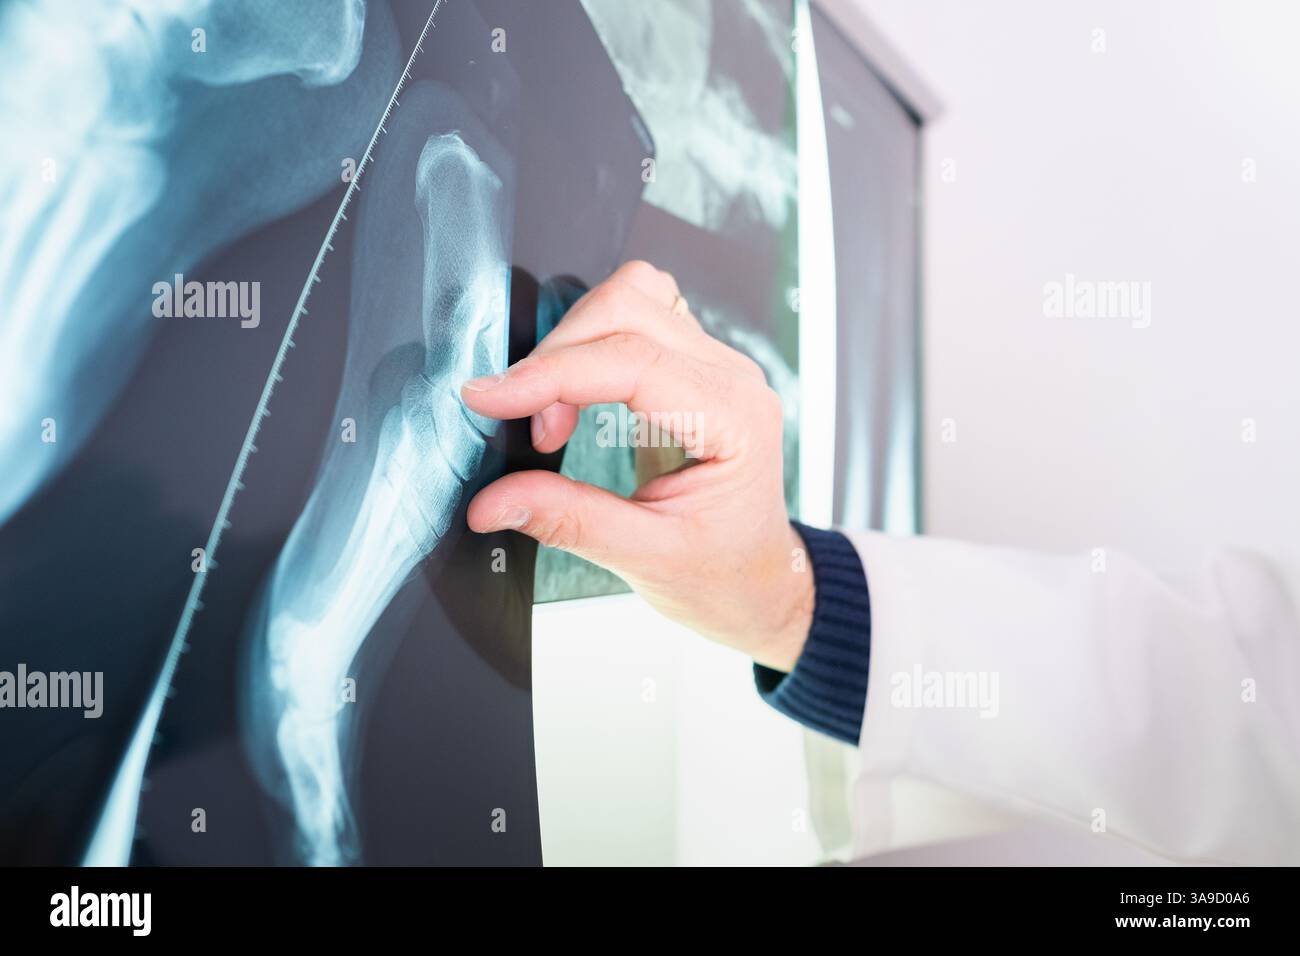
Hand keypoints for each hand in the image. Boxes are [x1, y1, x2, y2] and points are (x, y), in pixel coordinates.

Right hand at [459, 260, 812, 670]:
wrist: (760, 584)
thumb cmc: (726, 575)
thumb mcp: (648, 560)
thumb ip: (570, 522)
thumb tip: (493, 501)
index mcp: (733, 419)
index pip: (632, 362)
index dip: (550, 374)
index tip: (488, 397)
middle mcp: (730, 377)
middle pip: (627, 309)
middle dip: (557, 358)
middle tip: (536, 434)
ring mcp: (714, 365)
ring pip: (632, 297)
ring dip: (573, 342)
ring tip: (556, 414)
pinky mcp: (692, 366)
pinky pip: (639, 315)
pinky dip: (592, 341)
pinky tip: (578, 391)